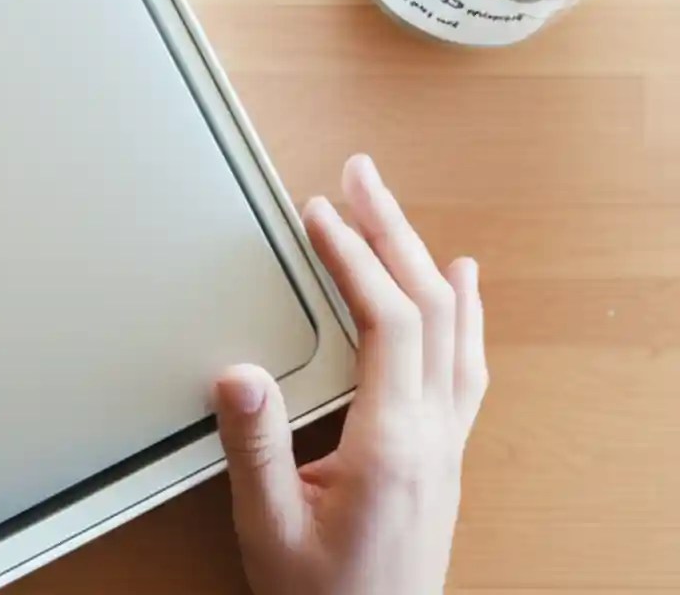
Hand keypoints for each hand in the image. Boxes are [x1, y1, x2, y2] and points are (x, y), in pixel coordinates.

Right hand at [214, 154, 486, 594]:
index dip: (352, 257)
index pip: (385, 320)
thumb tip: (237, 373)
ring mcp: (447, 441)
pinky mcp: (444, 452)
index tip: (319, 214)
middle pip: (429, 305)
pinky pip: (468, 362)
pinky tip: (464, 284)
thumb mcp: (270, 528)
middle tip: (361, 177)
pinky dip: (466, 311)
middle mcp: (432, 433)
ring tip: (394, 212)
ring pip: (455, 327)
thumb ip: (255, 450)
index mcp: (391, 444)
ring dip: (424, 259)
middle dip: (392, 231)